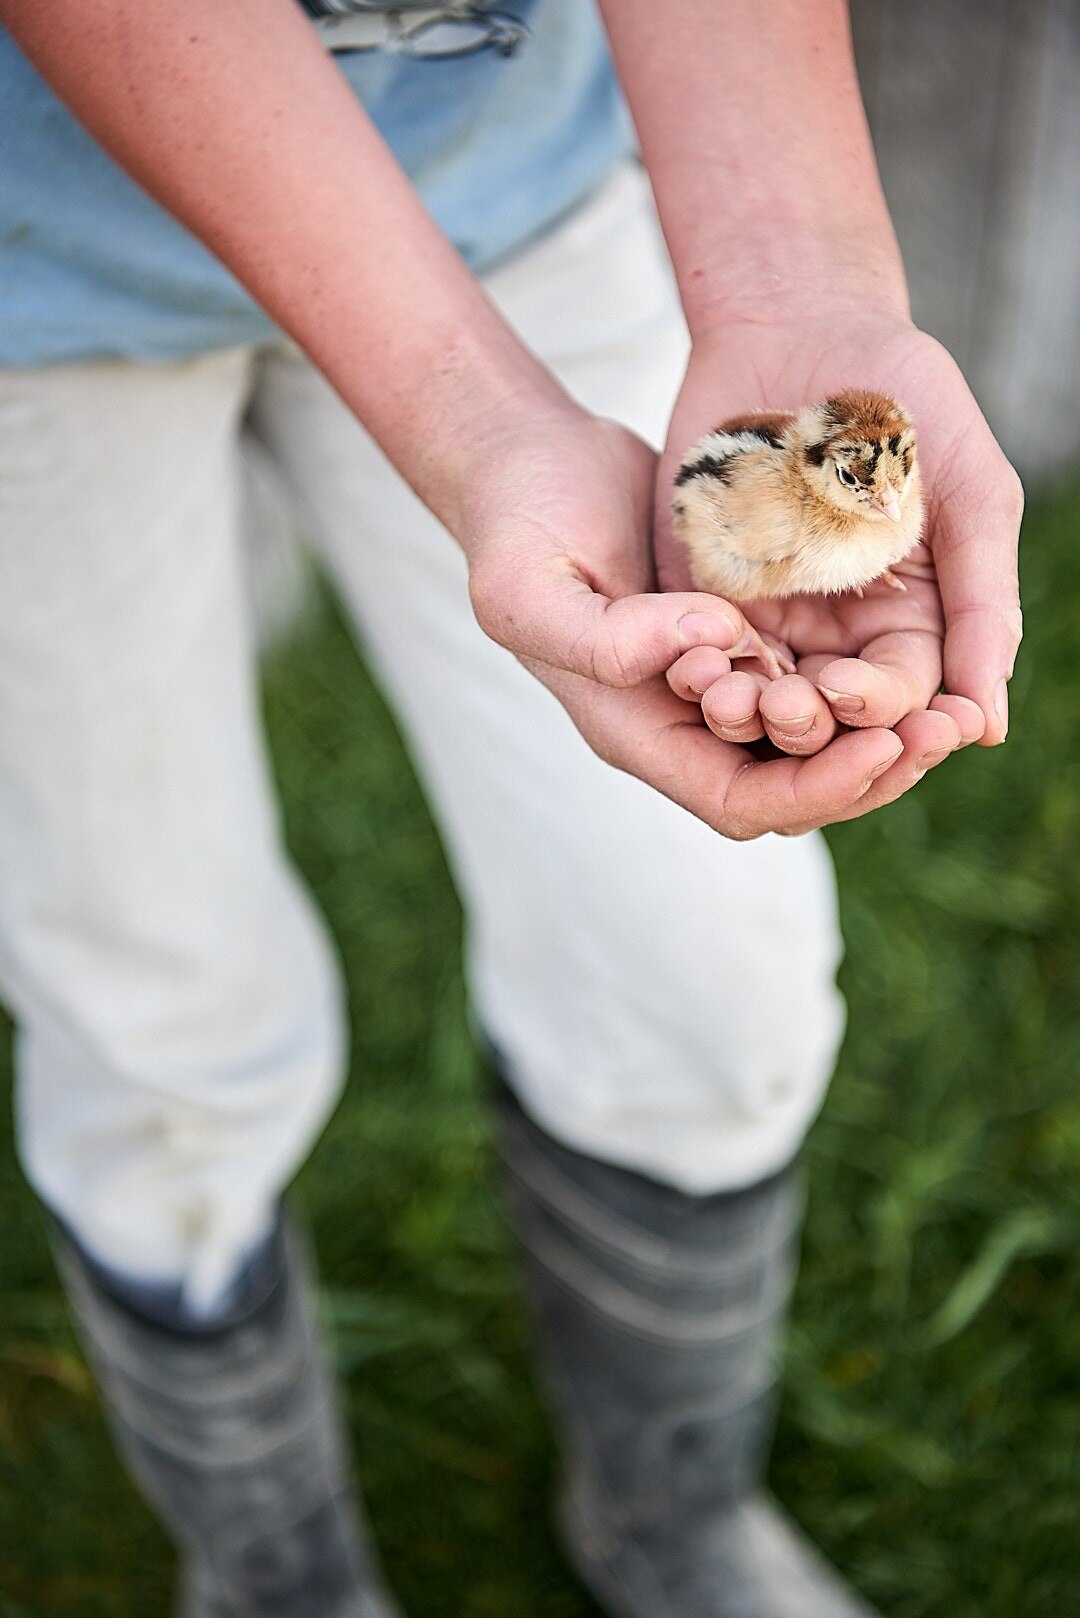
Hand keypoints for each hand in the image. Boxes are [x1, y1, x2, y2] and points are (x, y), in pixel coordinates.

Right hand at [460, 405, 961, 838]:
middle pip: (792, 787)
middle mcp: (679, 723)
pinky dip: (860, 679)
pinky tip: (913, 651)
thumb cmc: (515, 525)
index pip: (741, 801)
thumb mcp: (528, 588)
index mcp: (634, 731)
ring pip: (812, 742)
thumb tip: (714, 643)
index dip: (817, 788)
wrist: (524, 462)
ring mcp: (709, 682)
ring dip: (878, 732)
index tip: (885, 743)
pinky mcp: (735, 635)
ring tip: (949, 704)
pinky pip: (811, 679)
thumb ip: (604, 638)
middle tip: (947, 730)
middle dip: (871, 769)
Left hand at [658, 316, 1022, 753]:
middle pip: (825, 713)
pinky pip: (695, 651)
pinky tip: (689, 665)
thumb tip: (990, 726)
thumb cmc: (902, 402)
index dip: (896, 713)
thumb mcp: (968, 490)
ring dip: (745, 708)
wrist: (796, 328)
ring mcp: (766, 620)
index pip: (905, 694)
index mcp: (909, 622)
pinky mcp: (700, 596)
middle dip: (813, 720)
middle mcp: (836, 635)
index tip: (883, 713)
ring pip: (755, 695)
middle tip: (797, 708)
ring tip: (733, 699)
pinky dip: (692, 666)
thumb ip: (983, 600)